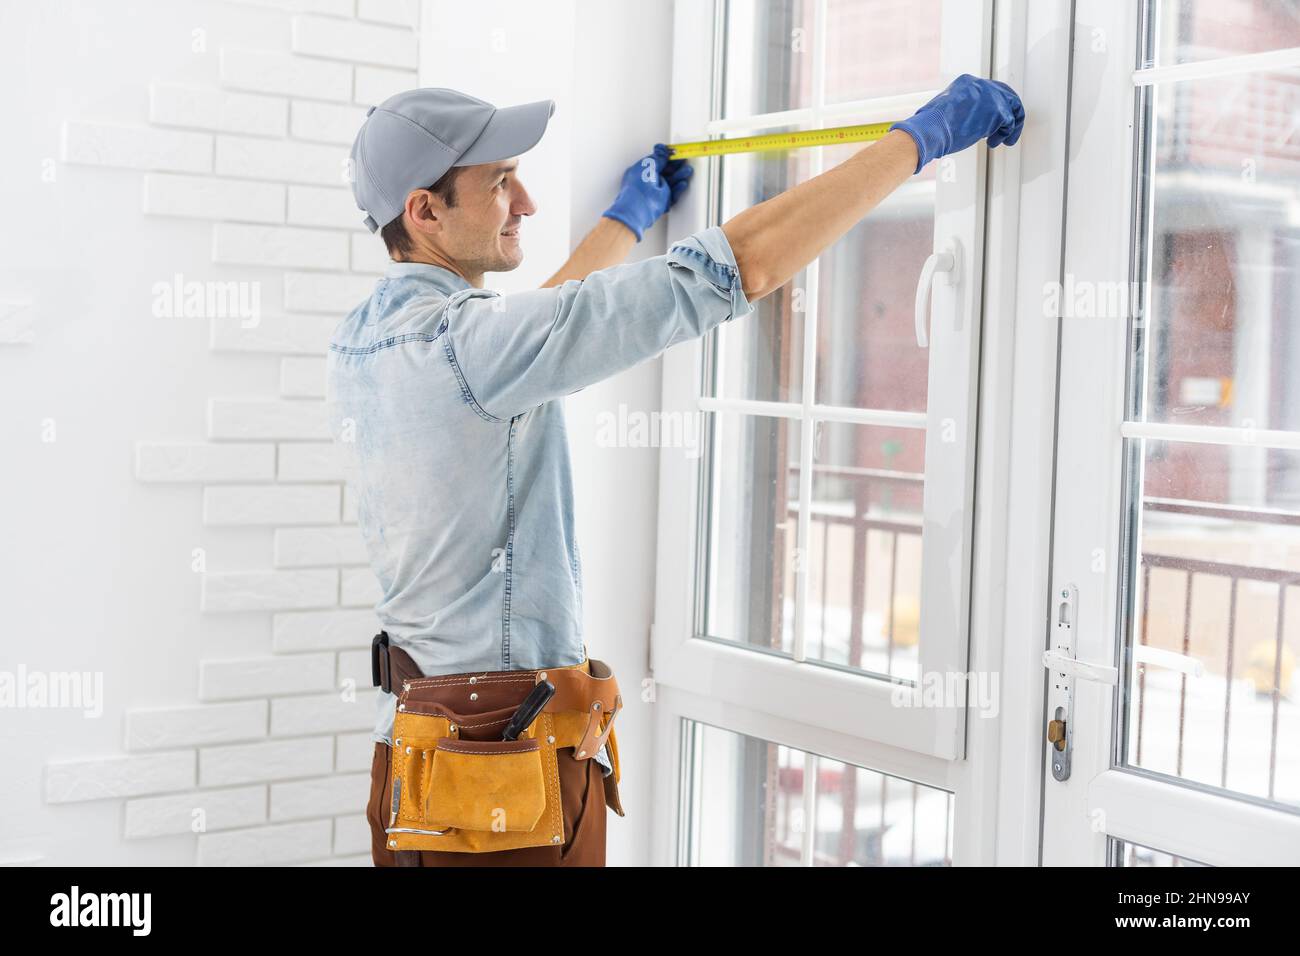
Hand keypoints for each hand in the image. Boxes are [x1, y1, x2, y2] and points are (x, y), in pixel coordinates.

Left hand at [601, 143, 693, 240]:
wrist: (637, 209)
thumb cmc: (637, 187)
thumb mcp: (648, 165)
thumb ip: (658, 158)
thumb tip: (662, 150)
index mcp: (641, 171)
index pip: (656, 162)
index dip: (666, 157)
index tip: (676, 153)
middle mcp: (647, 182)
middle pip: (665, 172)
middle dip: (675, 166)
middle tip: (684, 161)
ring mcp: (654, 193)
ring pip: (670, 182)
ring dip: (679, 176)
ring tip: (687, 170)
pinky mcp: (661, 203)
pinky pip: (672, 194)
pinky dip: (678, 188)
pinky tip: (683, 183)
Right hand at [889, 74, 1024, 173]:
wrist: (932, 129)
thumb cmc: (931, 126)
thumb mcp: (946, 108)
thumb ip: (961, 108)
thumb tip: (967, 120)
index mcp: (967, 82)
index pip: (989, 90)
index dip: (994, 105)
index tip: (993, 119)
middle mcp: (982, 85)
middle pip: (1006, 94)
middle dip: (1010, 112)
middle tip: (1008, 128)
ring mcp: (992, 97)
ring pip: (1013, 107)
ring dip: (1012, 125)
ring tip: (1005, 139)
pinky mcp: (998, 112)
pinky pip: (1010, 123)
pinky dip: (1005, 134)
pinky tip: (994, 142)